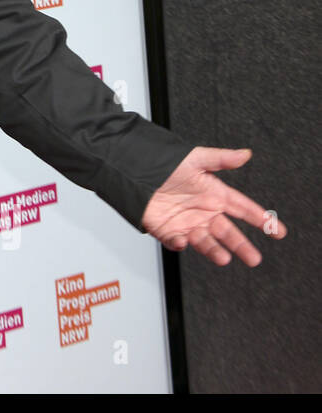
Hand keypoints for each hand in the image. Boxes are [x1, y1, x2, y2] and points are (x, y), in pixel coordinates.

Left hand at [142, 147, 285, 265]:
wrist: (134, 170)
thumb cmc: (165, 163)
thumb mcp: (195, 159)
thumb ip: (221, 159)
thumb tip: (245, 154)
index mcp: (214, 194)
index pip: (243, 208)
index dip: (261, 219)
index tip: (277, 231)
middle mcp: (204, 211)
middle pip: (228, 232)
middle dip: (241, 245)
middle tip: (254, 258)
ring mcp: (187, 223)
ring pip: (206, 242)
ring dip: (215, 251)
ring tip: (224, 258)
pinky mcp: (167, 230)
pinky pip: (176, 241)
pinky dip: (179, 244)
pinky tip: (183, 242)